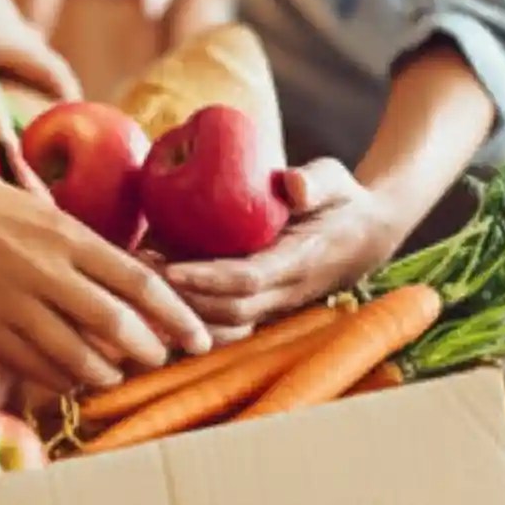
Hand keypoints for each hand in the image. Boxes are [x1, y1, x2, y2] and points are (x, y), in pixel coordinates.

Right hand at [0, 156, 209, 392]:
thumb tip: (127, 284)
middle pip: (117, 325)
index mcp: (67, 234)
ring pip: (77, 356)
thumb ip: (80, 247)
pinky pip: (33, 366)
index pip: (140, 282)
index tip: (198, 337)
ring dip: (105, 372)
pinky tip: (69, 376)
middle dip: (149, 351)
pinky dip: (60, 378)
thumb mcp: (40, 210)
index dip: (176, 316)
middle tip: (160, 359)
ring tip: (114, 374)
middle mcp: (46, 269)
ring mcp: (12, 301)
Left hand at [164, 158, 404, 325]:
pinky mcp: (261, 306)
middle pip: (228, 311)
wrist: (366, 234)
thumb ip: (315, 181)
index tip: (170, 270)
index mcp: (301, 261)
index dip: (208, 280)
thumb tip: (292, 184)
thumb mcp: (335, 179)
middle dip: (182, 297)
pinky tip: (155, 295)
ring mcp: (274, 304)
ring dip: (181, 309)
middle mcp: (286, 292)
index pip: (249, 280)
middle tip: (138, 270)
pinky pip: (223, 322)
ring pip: (224, 325)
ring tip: (140, 279)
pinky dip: (190, 315)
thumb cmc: (342, 200)